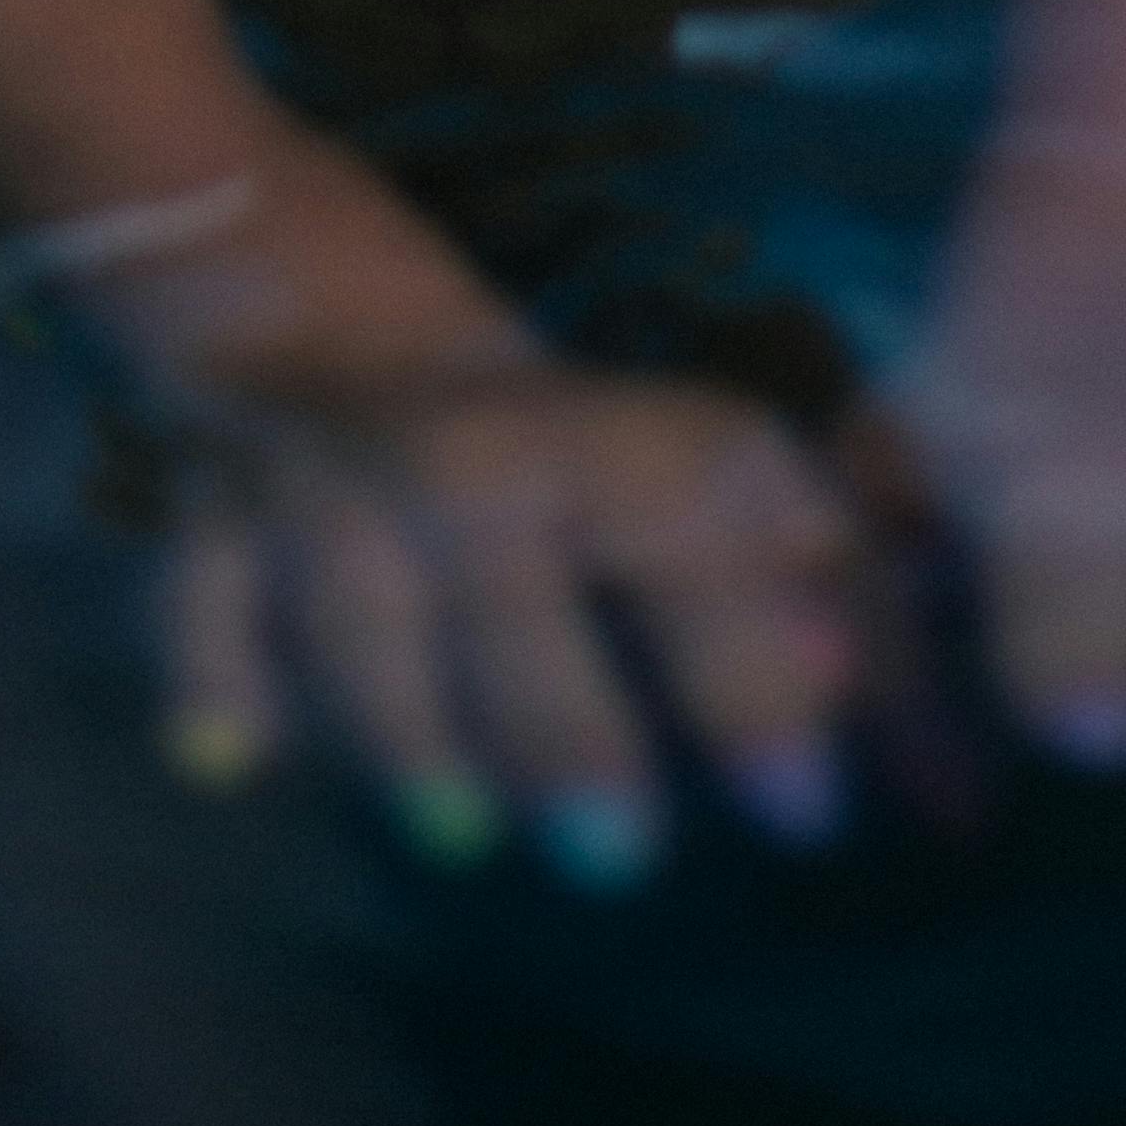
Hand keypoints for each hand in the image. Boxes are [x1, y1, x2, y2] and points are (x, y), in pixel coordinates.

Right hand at [153, 354, 858, 883]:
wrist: (276, 272)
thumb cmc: (528, 413)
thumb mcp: (674, 467)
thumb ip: (801, 597)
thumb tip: (920, 752)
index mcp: (584, 428)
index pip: (687, 527)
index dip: (751, 656)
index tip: (811, 807)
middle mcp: (456, 457)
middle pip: (515, 575)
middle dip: (569, 708)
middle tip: (631, 854)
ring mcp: (320, 490)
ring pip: (364, 606)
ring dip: (413, 719)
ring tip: (468, 836)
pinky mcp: (205, 521)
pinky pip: (204, 597)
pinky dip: (216, 669)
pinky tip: (231, 757)